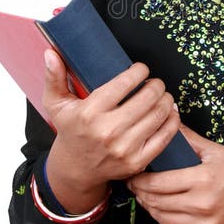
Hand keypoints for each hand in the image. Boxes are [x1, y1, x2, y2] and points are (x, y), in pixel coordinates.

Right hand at [42, 49, 180, 212]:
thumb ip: (54, 77)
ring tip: (162, 95)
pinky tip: (169, 111)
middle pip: (148, 97)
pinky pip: (165, 136)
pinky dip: (172, 120)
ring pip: (159, 114)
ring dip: (166, 99)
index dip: (139, 71)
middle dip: (156, 84)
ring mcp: (124, 148)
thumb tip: (51, 53)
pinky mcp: (137, 161)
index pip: (125, 83)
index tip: (141, 69)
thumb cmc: (70, 131)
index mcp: (89, 112)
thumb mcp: (56, 104)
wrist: (76, 169)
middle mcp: (108, 131)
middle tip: (155, 82)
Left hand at [127, 123, 223, 223]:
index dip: (139, 181)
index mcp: (203, 180)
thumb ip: (188, 139)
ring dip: (151, 209)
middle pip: (157, 203)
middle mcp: (203, 206)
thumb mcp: (216, 150)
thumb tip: (168, 117)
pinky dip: (166, 222)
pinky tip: (165, 211)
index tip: (133, 175)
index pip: (158, 184)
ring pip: (163, 220)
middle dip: (141, 194)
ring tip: (148, 197)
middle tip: (136, 185)